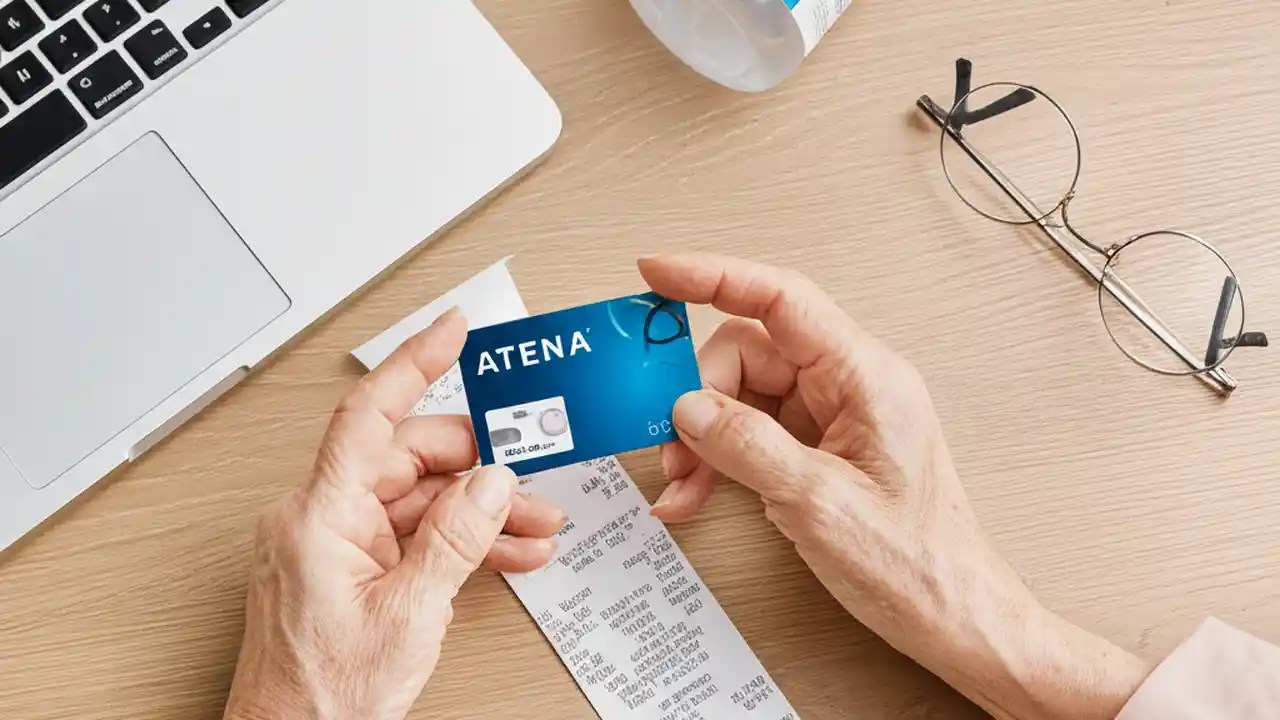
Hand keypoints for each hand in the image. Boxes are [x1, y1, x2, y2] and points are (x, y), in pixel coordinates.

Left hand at [223, 310, 565, 719]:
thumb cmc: (320, 696)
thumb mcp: (407, 614)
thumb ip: (454, 540)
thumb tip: (491, 484)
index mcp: (319, 515)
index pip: (369, 414)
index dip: (414, 362)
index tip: (452, 331)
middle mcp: (322, 518)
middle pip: (410, 459)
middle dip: (479, 466)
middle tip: (531, 471)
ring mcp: (337, 543)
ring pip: (421, 500)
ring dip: (482, 512)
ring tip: (538, 524)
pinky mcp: (352, 568)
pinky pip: (413, 536)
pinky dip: (461, 543)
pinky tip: (508, 552)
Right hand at [639, 253, 1149, 719]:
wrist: (952, 617)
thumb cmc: (914, 563)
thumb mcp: (817, 502)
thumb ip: (746, 444)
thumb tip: (689, 407)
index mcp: (865, 375)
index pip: (780, 298)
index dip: (712, 276)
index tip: (656, 271)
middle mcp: (850, 385)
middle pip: (749, 352)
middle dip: (697, 394)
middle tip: (667, 440)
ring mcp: (834, 417)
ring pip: (743, 396)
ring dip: (701, 435)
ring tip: (681, 480)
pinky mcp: (821, 449)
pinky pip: (753, 433)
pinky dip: (719, 459)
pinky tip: (695, 492)